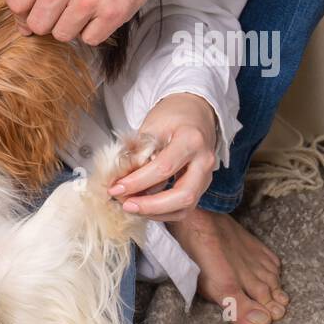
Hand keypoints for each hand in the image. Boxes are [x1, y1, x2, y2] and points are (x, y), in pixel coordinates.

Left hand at [6, 0, 171, 43]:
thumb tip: (23, 16)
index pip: (16, 4)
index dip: (22, 14)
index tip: (31, 15)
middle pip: (37, 25)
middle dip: (47, 21)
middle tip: (61, 10)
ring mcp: (89, 0)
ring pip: (62, 35)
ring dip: (71, 26)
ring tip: (83, 7)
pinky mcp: (112, 13)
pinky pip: (89, 40)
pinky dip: (93, 30)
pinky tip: (98, 13)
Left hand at [106, 94, 218, 221]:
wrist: (195, 112)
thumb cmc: (173, 115)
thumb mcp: (152, 124)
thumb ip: (139, 152)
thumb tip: (120, 179)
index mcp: (191, 140)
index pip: (164, 168)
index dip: (138, 182)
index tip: (116, 188)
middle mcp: (204, 161)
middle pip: (183, 195)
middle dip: (151, 206)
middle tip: (126, 205)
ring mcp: (207, 176)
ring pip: (186, 206)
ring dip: (156, 212)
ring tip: (131, 207)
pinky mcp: (201, 186)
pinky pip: (184, 206)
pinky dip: (163, 211)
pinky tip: (144, 207)